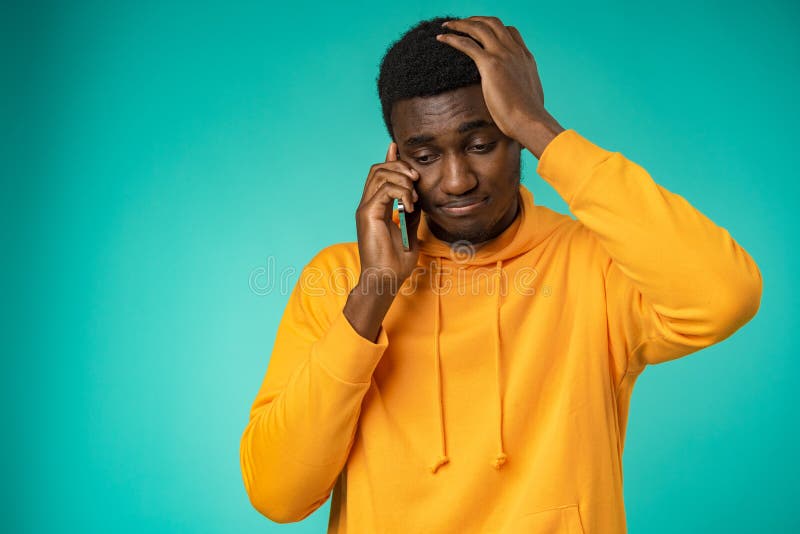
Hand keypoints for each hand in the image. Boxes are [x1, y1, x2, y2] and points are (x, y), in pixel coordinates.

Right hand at [354, 142, 421, 294]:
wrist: (385, 279)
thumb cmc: (396, 263)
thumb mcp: (410, 231)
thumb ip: (410, 212)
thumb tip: (418, 198)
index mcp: (375, 208)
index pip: (379, 175)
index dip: (390, 159)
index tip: (399, 148)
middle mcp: (367, 205)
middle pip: (378, 169)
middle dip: (400, 167)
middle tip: (416, 179)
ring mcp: (365, 208)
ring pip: (380, 174)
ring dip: (402, 179)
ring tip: (414, 197)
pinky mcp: (367, 214)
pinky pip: (384, 189)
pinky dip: (401, 192)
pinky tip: (410, 206)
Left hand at [436, 16, 561, 143]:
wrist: (530, 121)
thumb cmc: (529, 118)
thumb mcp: (530, 97)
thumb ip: (522, 89)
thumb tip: (519, 99)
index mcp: (525, 58)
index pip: (510, 32)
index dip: (494, 28)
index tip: (482, 32)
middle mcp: (515, 51)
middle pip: (493, 23)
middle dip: (476, 20)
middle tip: (462, 24)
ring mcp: (503, 55)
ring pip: (479, 28)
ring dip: (461, 24)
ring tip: (448, 25)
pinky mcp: (490, 64)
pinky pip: (467, 44)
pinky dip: (452, 38)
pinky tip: (441, 38)